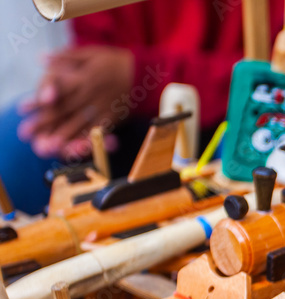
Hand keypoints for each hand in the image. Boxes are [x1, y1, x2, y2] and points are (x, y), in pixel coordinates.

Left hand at [19, 46, 133, 159]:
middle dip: (45, 122)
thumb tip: (41, 60)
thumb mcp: (90, 52)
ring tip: (48, 145)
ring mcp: (104, 106)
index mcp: (85, 76)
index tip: (24, 108)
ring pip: (80, 122)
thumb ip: (65, 57)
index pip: (57, 89)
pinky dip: (87, 139)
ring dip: (63, 135)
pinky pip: (98, 129)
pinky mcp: (114, 116)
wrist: (146, 73)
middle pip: (65, 109)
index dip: (39, 99)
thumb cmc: (116, 61)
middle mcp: (93, 93)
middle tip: (29, 134)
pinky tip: (75, 147)